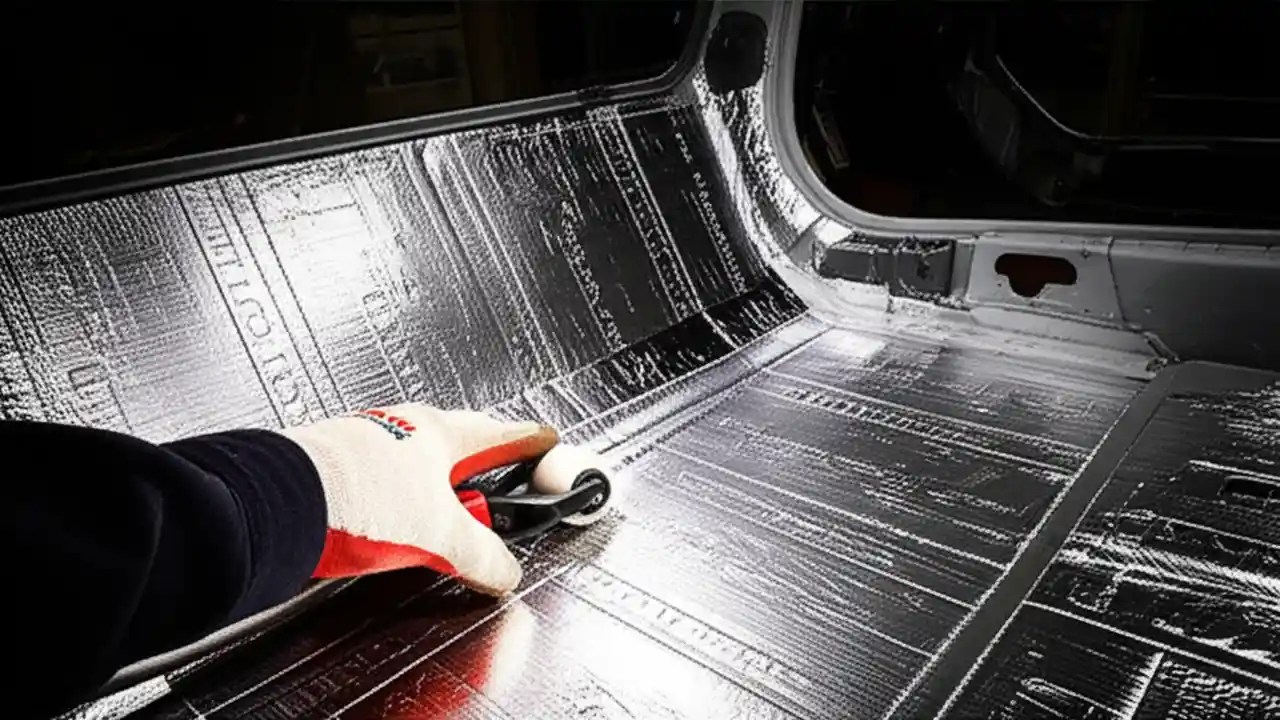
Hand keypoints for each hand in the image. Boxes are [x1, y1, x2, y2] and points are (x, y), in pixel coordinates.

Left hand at [282, 404, 557, 594]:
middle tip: (490, 504)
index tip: (546, 441)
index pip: (500, 435)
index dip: (530, 442)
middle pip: (456, 450)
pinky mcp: (334, 470)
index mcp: (439, 433)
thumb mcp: (440, 539)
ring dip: (429, 496)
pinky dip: (392, 508)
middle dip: (477, 475)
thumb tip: (505, 571)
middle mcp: (402, 430)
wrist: (279, 503)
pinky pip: (379, 486)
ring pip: (414, 468)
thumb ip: (483, 556)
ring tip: (431, 531)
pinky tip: (386, 531)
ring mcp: (365, 445)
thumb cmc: (353, 496)